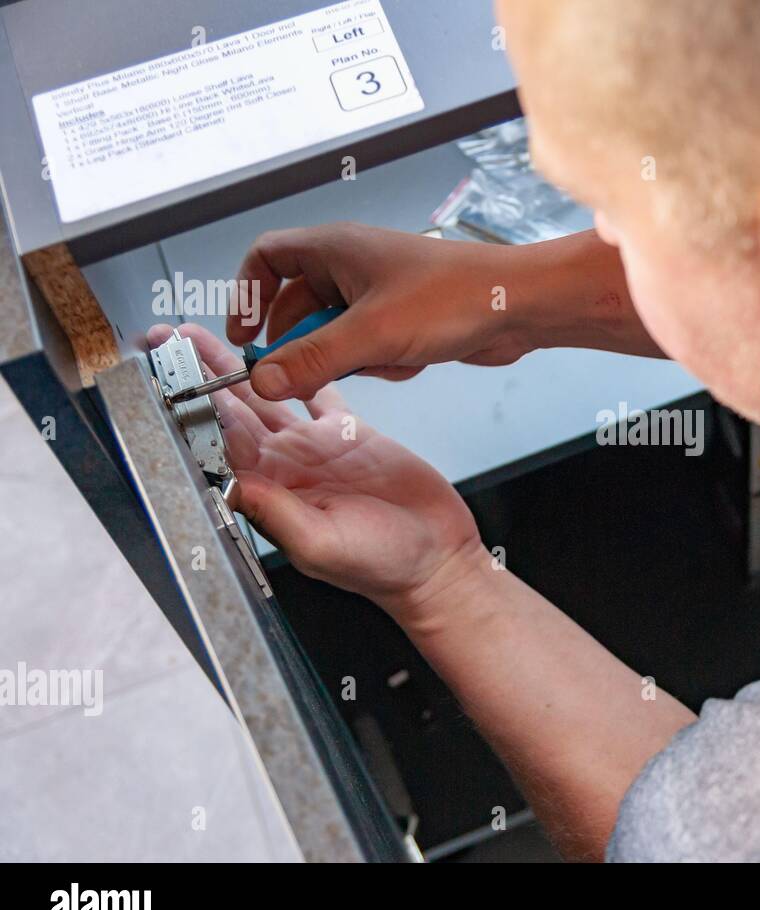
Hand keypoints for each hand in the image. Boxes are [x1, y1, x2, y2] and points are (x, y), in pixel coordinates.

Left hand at [148, 323, 481, 623]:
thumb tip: (235, 483)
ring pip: (268, 395)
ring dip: (237, 366)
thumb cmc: (382, 566)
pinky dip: (307, 368)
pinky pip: (321, 394)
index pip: (219, 442)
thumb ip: (278, 514)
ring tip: (205, 334)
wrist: (435, 559)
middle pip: (232, 411)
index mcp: (271, 491)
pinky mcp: (351, 435)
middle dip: (199, 375)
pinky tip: (288, 343)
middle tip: (166, 338)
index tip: (165, 375)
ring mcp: (316, 448)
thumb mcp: (324, 545)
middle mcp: (286, 465)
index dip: (190, 408)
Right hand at [226, 222, 536, 400]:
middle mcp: (352, 267)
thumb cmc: (455, 297)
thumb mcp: (372, 333)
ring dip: (351, 359)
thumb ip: (313, 358)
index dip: (247, 294)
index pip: (266, 258)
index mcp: (334, 249)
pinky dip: (382, 363)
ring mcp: (377, 295)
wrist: (518, 307)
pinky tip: (411, 362)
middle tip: (306, 374)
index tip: (244, 336)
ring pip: (334, 336)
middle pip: (297, 307)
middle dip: (305, 345)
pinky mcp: (401, 321)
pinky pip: (368, 350)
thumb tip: (263, 378)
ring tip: (382, 358)